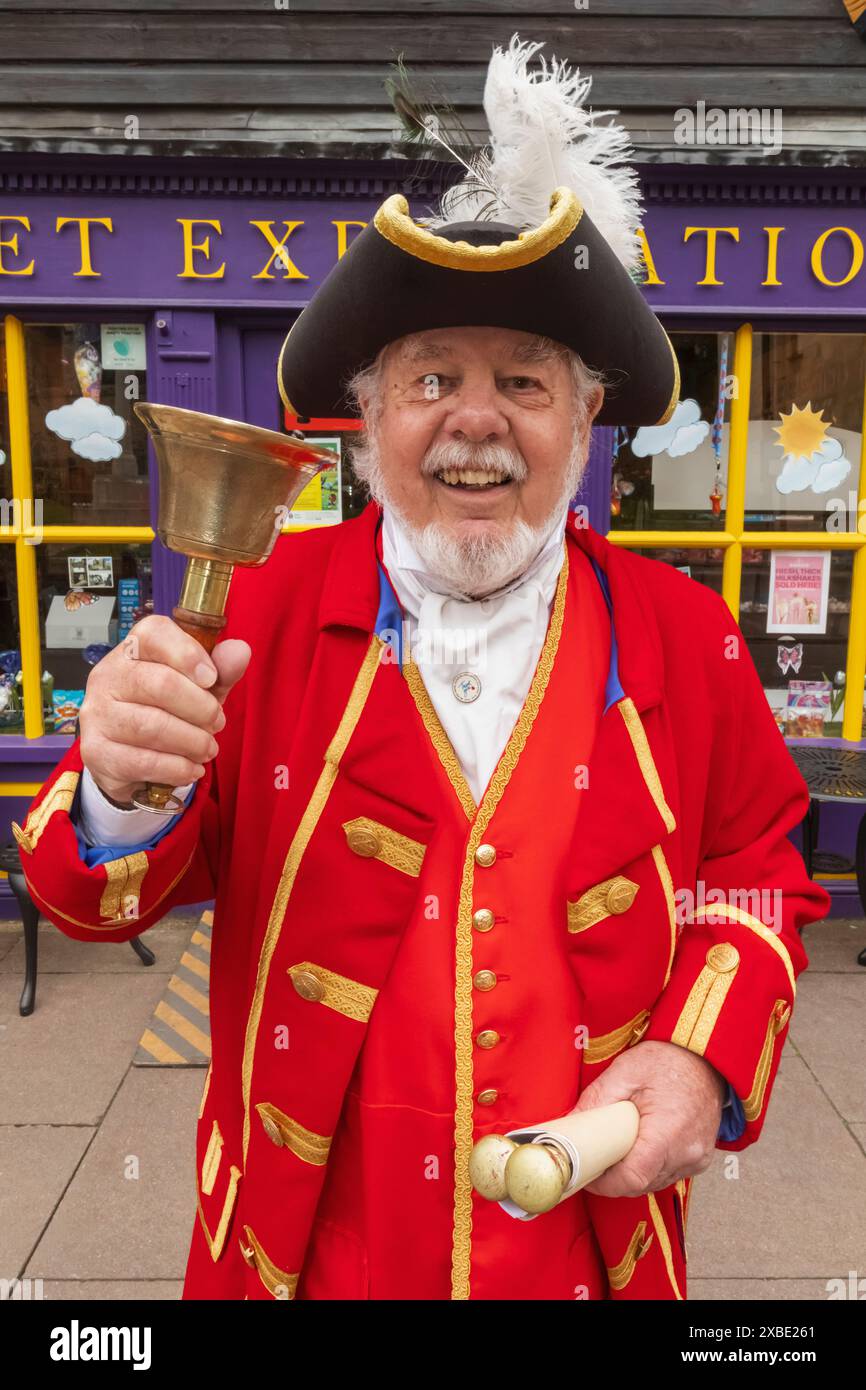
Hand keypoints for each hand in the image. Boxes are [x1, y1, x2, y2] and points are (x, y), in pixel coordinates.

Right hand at [79, 614, 250, 804]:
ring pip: (152, 726)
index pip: (153, 633)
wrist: (128, 758)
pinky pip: (143, 761)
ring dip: (192, 741)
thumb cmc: (166, 712)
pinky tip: (191, 768)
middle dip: (200, 707)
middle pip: (159, 683)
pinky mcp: (97, 752)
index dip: (188, 653)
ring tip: (207, 748)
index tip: (211, 678)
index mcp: (132, 651)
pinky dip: (177, 767)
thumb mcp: (199, 688)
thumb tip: (239, 651)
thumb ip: (220, 670)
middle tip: (218, 723)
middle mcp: (107, 677)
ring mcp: (97, 714)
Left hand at [573, 1040, 725, 1196]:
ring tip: (620, 1145)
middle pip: (641, 1184)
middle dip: (614, 1177)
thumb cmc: (669, 1060)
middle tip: (598, 1156)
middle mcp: (687, 1153)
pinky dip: (650, 1166)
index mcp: (667, 1133)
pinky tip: (642, 1145)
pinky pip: (668, 1174)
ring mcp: (697, 1159)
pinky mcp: (701, 1159)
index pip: (632, 1178)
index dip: (605, 1183)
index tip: (589, 1174)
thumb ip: (596, 1101)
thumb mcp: (625, 1072)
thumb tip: (569, 1126)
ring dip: (633, 1172)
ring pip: (654, 1182)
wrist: (705, 1056)